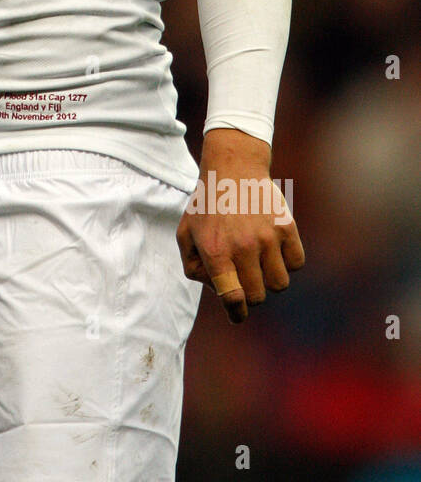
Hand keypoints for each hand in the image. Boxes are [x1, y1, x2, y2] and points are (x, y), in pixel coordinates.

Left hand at [177, 129, 304, 324]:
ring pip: (280, 283)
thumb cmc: (206, 206)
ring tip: (260, 262)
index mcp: (215, 252)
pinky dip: (288, 262)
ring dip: (270, 279)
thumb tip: (217, 290)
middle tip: (245, 277)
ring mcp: (267, 237)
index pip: (233, 298)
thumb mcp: (186, 233)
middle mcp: (243, 247)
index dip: (236, 312)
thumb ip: (194, 266)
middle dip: (251, 293)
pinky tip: (275, 250)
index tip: (238, 313)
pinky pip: (296, 263)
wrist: (232, 168)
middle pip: (258, 296)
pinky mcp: (286, 227)